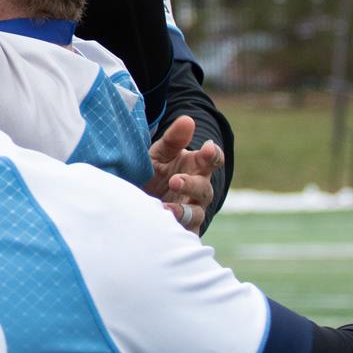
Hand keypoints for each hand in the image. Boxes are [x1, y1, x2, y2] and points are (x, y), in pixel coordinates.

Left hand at [143, 115, 223, 232]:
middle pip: (204, 188)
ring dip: (183, 211)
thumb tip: (188, 119)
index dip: (213, 155)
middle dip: (191, 184)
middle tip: (174, 180)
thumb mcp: (159, 154)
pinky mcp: (184, 229)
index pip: (213, 160)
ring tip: (166, 208)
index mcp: (196, 166)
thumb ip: (174, 139)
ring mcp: (192, 210)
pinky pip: (186, 232)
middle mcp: (198, 189)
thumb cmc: (154, 172)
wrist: (139, 200)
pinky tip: (164, 224)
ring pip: (196, 213)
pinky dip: (177, 229)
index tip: (207, 149)